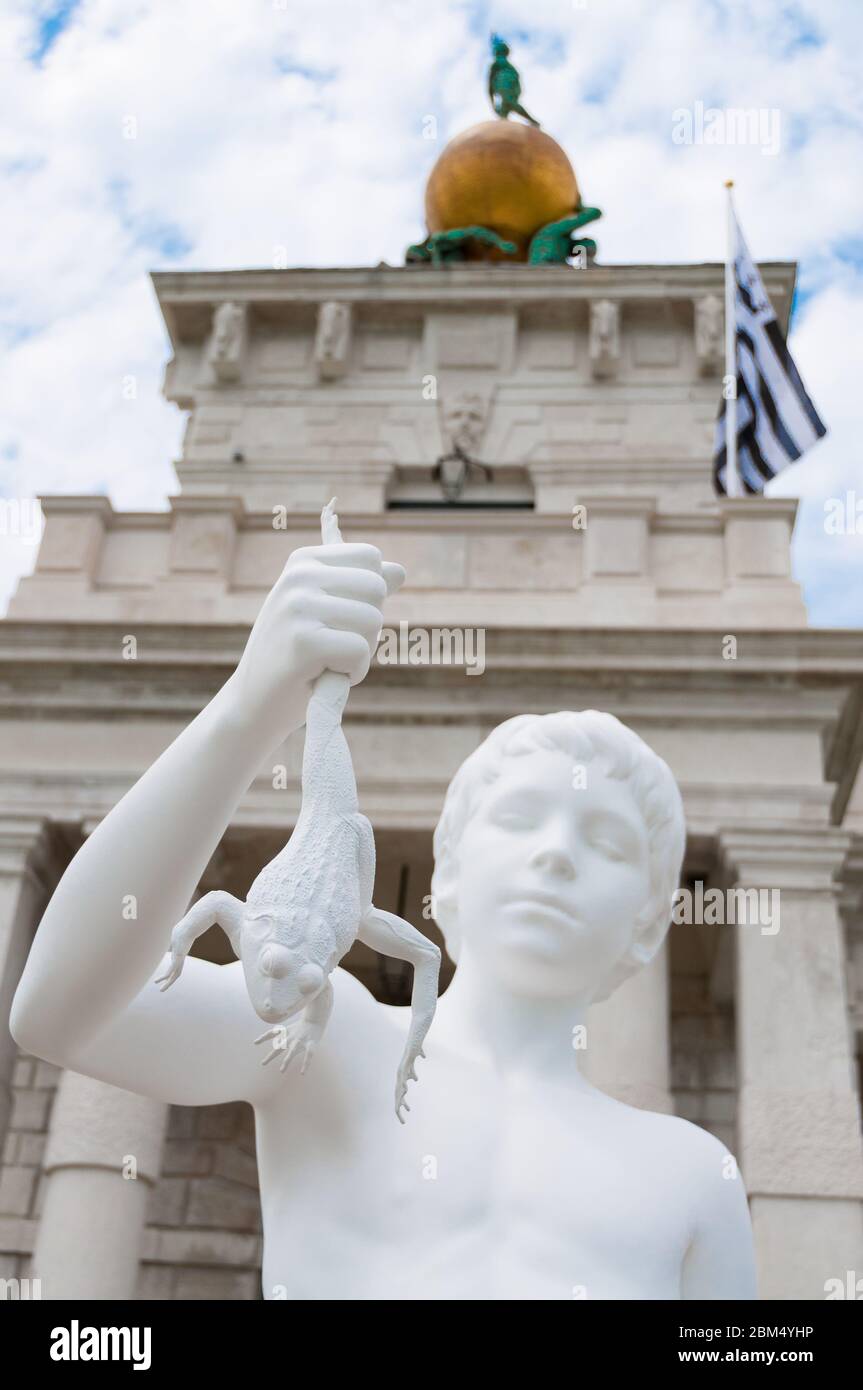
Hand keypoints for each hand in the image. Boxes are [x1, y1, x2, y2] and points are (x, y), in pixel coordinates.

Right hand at [226, 537, 404, 742]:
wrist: (254, 704)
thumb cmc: (295, 657)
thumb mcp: (325, 613)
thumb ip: (360, 589)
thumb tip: (399, 570)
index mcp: (303, 561)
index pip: (370, 557)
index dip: (370, 594)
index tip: (339, 618)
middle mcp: (297, 576)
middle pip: (376, 588)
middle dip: (367, 625)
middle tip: (333, 646)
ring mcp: (298, 607)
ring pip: (372, 620)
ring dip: (360, 652)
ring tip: (326, 662)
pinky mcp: (304, 642)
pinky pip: (360, 651)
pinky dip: (353, 672)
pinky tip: (324, 677)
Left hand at [255, 1019, 323, 1073]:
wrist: (316, 1019)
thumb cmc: (300, 1026)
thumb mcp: (288, 1028)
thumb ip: (278, 1034)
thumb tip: (270, 1041)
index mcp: (286, 1032)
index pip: (272, 1033)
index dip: (263, 1037)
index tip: (255, 1042)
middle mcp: (292, 1037)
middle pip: (280, 1047)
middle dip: (271, 1055)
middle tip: (262, 1064)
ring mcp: (301, 1041)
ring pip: (293, 1051)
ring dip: (287, 1061)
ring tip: (281, 1071)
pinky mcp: (311, 1044)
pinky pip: (309, 1055)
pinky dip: (306, 1064)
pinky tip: (302, 1073)